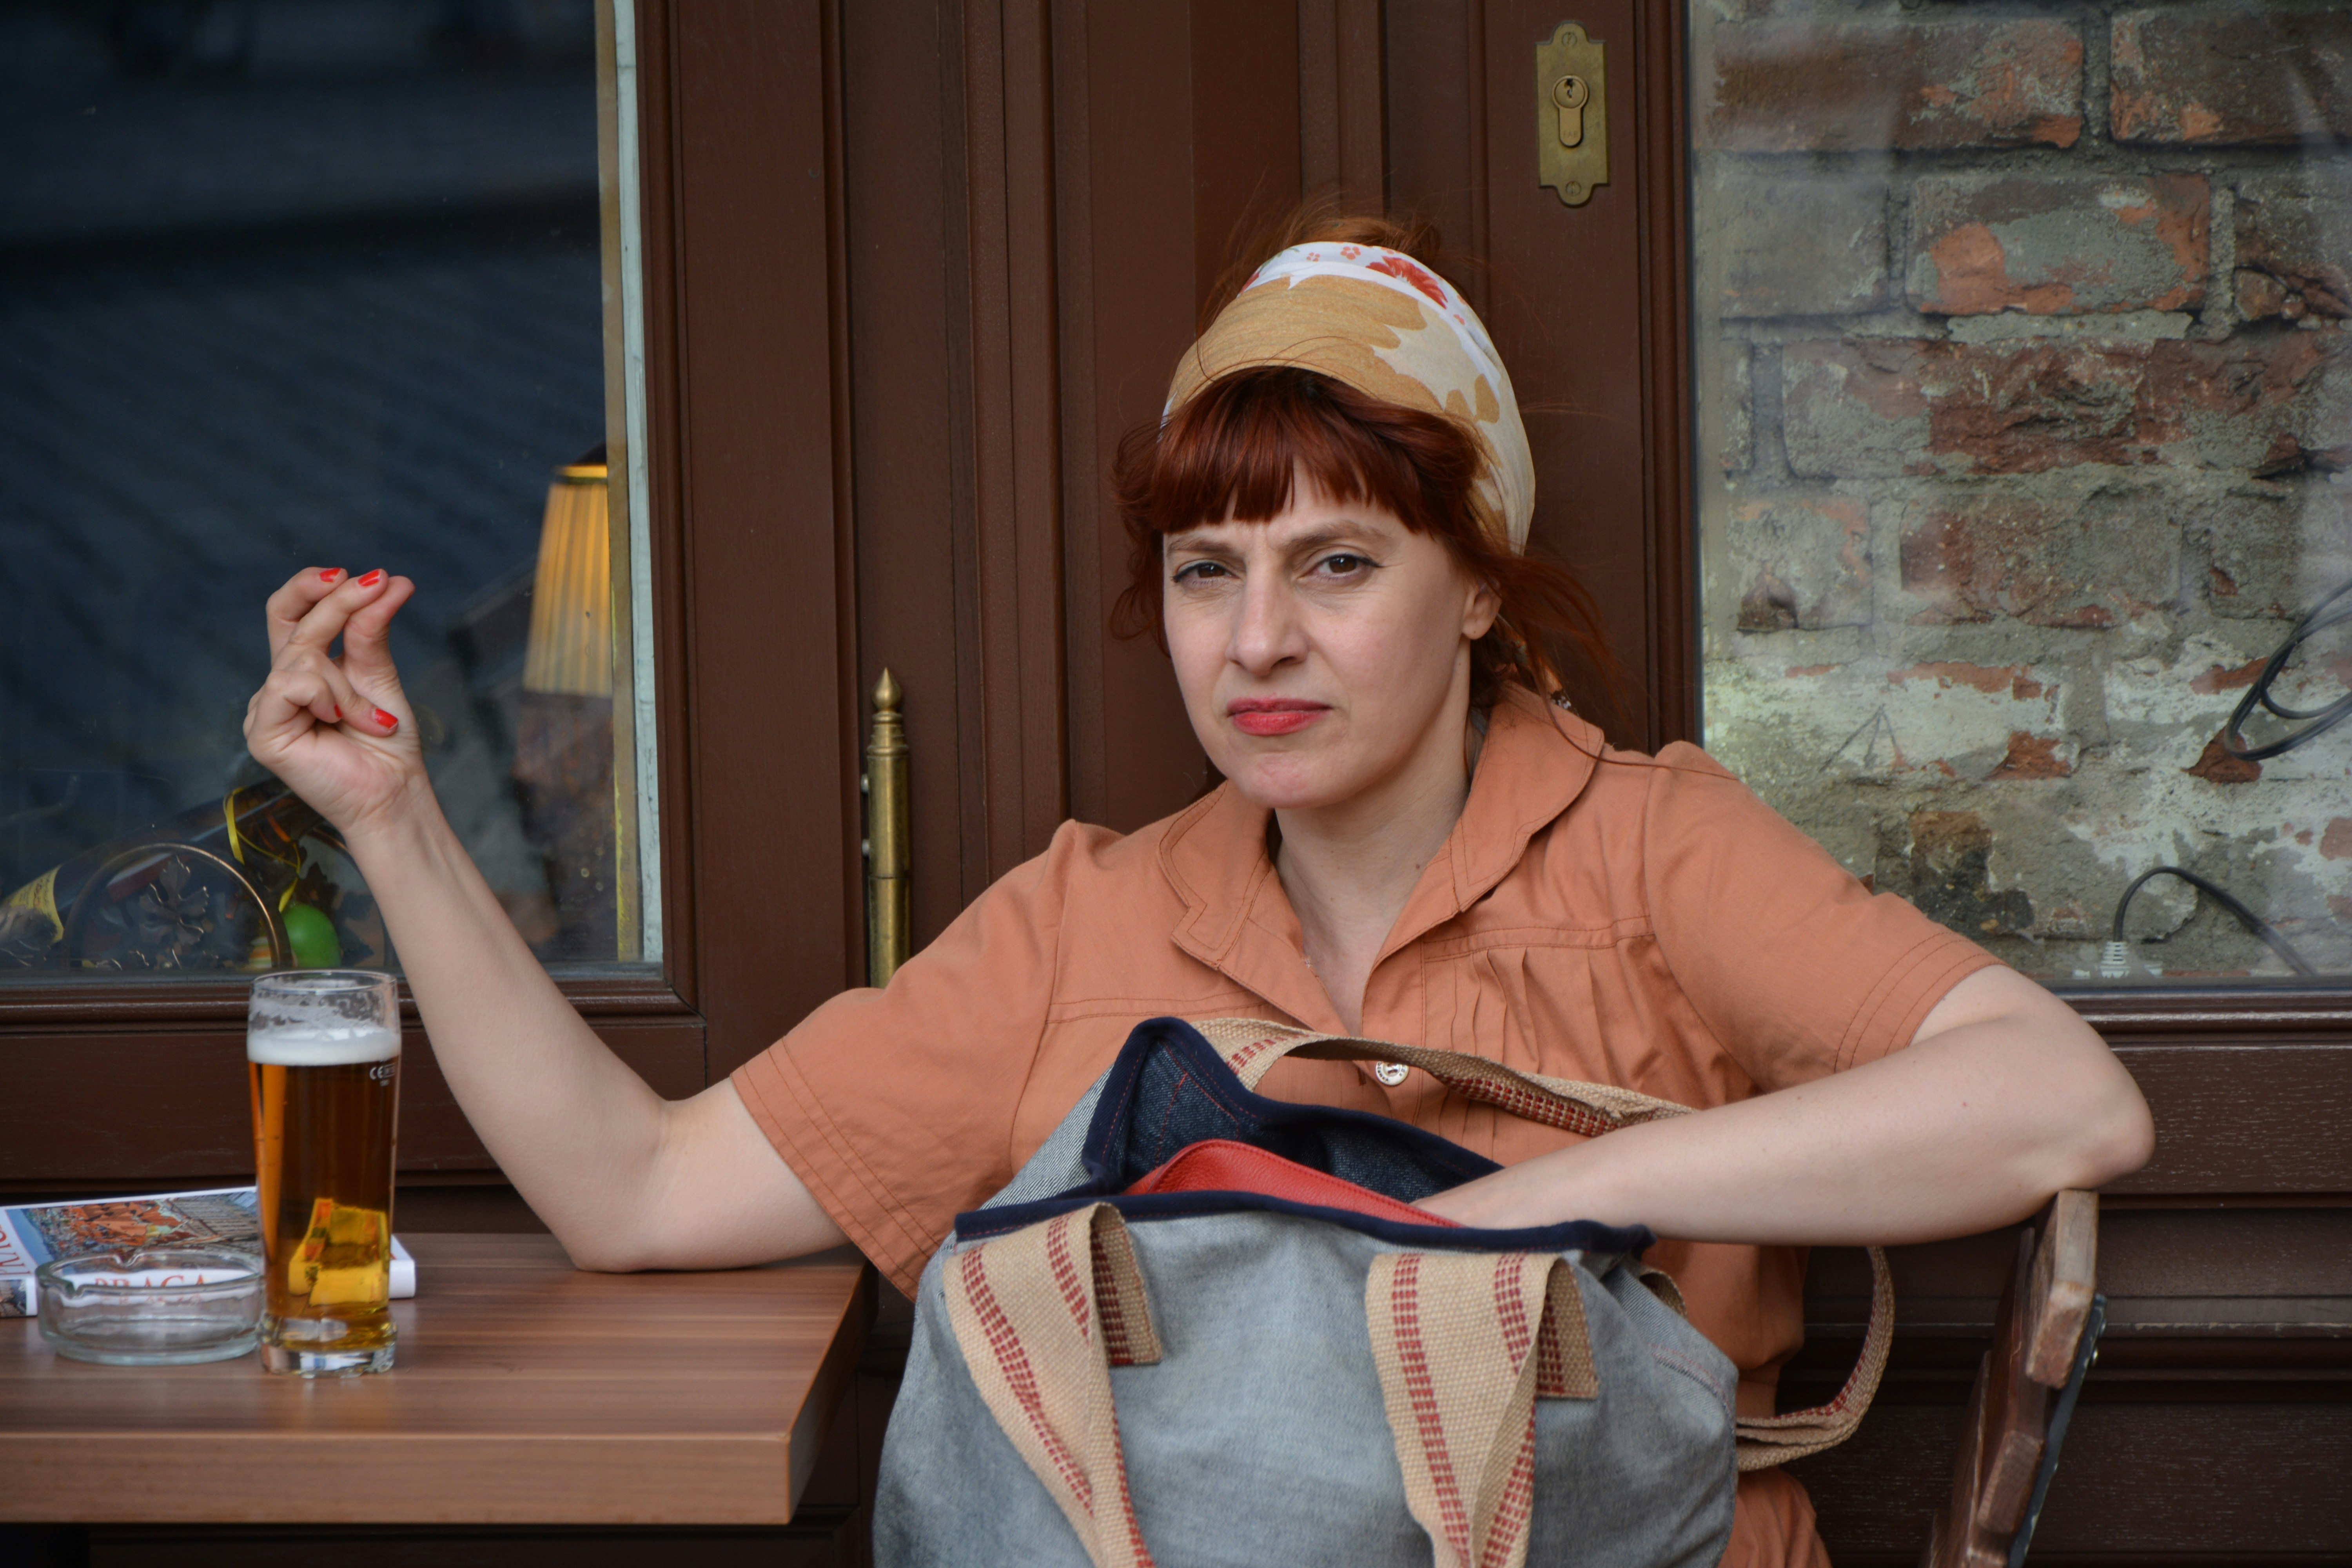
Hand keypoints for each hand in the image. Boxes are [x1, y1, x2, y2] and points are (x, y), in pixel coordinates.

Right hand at [244, 567, 430, 843]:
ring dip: (348, 683)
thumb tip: (387, 581)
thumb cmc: (387, 743)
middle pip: (294, 620)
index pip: (292, 612)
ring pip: (301, 655)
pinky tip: (339, 722)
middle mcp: (280, 684)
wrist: (393, 792)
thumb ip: (370, 631)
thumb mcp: (379, 676)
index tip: (369, 575)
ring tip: (372, 716)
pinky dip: (326, 697)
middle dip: (338, 600)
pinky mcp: (262, 731)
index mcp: (304, 669)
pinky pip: (289, 684)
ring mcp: (266, 707)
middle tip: (379, 583)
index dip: (313, 586)